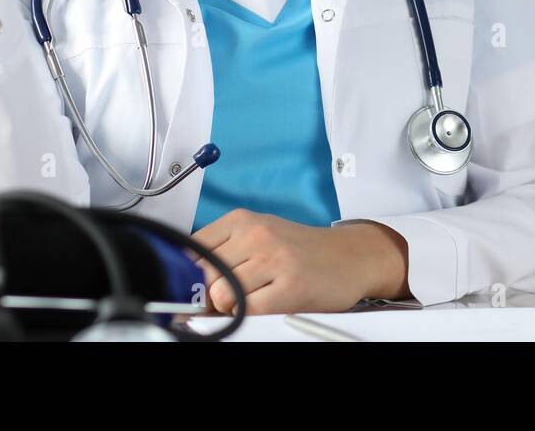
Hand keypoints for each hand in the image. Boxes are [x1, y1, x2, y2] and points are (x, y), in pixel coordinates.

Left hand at [190, 209, 409, 314]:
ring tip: (250, 299)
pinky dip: (249, 314)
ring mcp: (274, 259)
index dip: (188, 275)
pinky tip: (265, 304)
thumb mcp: (258, 234)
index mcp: (242, 219)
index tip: (191, 288)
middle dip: (208, 294)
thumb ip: (222, 249)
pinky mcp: (290, 286)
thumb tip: (184, 281)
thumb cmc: (300, 249)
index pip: (191, 249)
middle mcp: (256, 234)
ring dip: (230, 306)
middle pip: (203, 276)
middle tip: (226, 298)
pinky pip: (248, 310)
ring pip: (222, 294)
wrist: (350, 256)